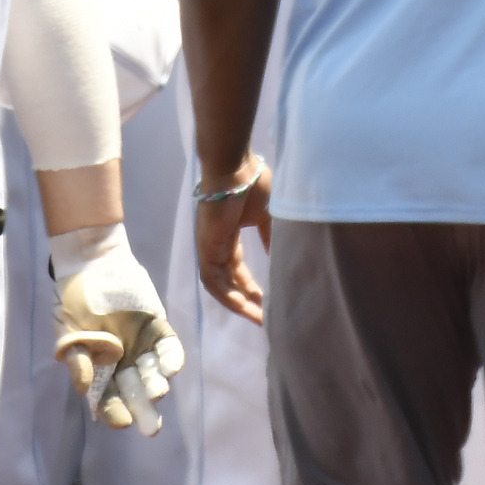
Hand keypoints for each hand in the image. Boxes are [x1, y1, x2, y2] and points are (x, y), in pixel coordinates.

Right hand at [50, 223, 187, 432]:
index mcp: (100, 371)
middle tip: (151, 428)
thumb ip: (77, 359)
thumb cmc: (76, 301)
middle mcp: (124, 364)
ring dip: (157, 383)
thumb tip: (83, 388)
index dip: (115, 412)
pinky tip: (171, 367)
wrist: (93, 263)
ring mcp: (142, 346)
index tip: (123, 422)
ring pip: (153, 372)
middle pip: (135, 392)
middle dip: (143, 409)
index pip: (109, 399)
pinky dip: (171, 357)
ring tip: (157, 392)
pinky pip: (168, 346)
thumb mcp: (69, 332)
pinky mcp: (157, 327)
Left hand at [191, 154, 271, 325]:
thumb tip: (279, 254)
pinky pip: (212, 280)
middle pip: (230, 281)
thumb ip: (268, 236)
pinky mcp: (205, 248)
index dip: (251, 286)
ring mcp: (209, 248)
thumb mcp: (265, 214)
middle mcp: (217, 245)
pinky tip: (243, 307)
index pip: (238, 269)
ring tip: (258, 317)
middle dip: (247, 300)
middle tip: (265, 316)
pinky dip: (226, 295)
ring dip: (238, 303)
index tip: (267, 300)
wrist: (234, 168)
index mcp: (230, 236)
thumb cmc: (250, 183)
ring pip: (220, 286)